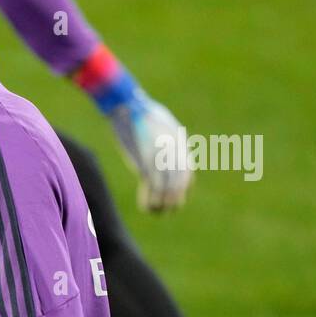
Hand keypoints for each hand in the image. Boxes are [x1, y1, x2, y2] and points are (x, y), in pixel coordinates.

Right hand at [108, 92, 192, 211]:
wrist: (128, 106)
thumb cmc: (140, 113)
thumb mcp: (160, 123)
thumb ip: (165, 138)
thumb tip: (167, 145)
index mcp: (179, 144)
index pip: (187, 173)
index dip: (181, 188)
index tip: (174, 197)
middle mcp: (175, 152)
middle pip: (180, 183)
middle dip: (174, 200)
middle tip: (166, 210)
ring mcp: (161, 157)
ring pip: (168, 188)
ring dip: (162, 203)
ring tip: (155, 211)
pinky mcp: (147, 161)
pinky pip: (152, 186)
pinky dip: (149, 199)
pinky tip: (145, 207)